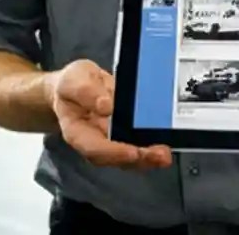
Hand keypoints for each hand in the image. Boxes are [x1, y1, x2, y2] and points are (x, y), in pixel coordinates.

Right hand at [48, 59, 171, 169]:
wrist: (77, 84)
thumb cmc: (72, 85)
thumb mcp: (73, 79)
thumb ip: (85, 91)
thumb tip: (106, 105)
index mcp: (77, 132)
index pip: (94, 148)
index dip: (113, 152)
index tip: (132, 152)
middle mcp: (95, 142)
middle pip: (116, 159)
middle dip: (139, 159)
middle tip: (160, 155)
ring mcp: (111, 141)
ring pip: (129, 157)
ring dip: (149, 157)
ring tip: (165, 153)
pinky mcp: (125, 135)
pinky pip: (138, 144)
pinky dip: (152, 145)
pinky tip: (166, 141)